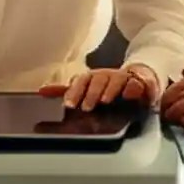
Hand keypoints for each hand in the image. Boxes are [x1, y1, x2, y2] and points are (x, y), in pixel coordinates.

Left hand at [39, 64, 159, 110]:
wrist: (139, 76)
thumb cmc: (109, 86)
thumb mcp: (88, 89)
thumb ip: (67, 92)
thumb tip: (42, 92)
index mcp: (94, 78)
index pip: (81, 81)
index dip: (74, 92)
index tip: (68, 105)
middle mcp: (108, 76)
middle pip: (97, 80)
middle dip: (91, 92)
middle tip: (86, 107)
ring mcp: (125, 78)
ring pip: (116, 79)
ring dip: (110, 89)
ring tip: (105, 100)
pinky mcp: (142, 82)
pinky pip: (139, 82)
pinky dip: (134, 88)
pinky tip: (129, 94)